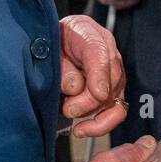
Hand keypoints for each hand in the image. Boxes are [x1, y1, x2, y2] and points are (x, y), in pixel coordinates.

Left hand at [58, 15, 125, 136]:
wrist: (47, 47)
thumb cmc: (45, 46)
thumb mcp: (46, 51)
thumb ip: (60, 67)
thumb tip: (75, 88)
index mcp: (87, 32)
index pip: (99, 52)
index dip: (100, 75)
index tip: (97, 93)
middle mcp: (106, 50)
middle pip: (111, 80)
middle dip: (88, 100)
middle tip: (66, 107)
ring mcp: (112, 71)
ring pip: (114, 98)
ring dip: (91, 113)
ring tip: (67, 112)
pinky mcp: (111, 90)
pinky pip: (115, 111)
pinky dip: (101, 124)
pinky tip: (81, 129)